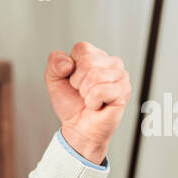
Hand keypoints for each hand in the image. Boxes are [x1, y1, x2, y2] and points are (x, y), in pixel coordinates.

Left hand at [45, 41, 130, 162]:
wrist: (78, 128)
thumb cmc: (71, 105)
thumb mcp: (54, 79)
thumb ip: (55, 63)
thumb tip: (67, 63)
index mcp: (97, 56)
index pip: (82, 48)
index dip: (70, 67)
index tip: (73, 80)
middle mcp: (112, 63)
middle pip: (88, 61)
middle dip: (77, 82)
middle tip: (82, 92)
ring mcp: (121, 77)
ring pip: (94, 76)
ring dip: (85, 93)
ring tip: (90, 98)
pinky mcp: (123, 92)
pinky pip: (99, 91)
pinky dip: (92, 102)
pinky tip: (97, 105)